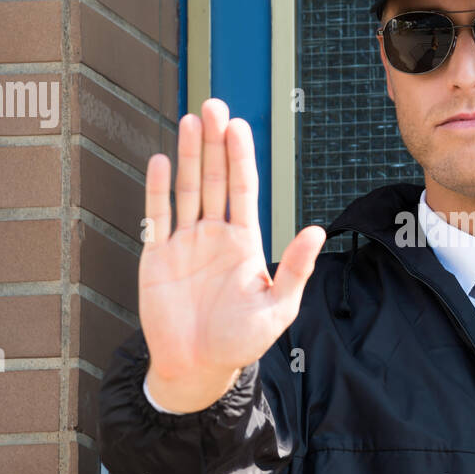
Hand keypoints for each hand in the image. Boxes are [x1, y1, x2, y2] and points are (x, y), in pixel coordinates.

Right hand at [139, 99, 326, 411]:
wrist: (197, 369)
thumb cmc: (240, 342)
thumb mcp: (278, 308)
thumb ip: (295, 268)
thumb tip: (317, 231)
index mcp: (244, 242)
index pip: (243, 188)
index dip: (241, 155)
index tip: (239, 125)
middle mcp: (214, 235)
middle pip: (215, 178)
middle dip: (214, 142)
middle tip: (213, 104)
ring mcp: (185, 243)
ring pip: (187, 189)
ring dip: (189, 156)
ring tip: (190, 121)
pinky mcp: (157, 257)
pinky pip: (157, 216)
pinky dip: (157, 189)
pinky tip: (160, 160)